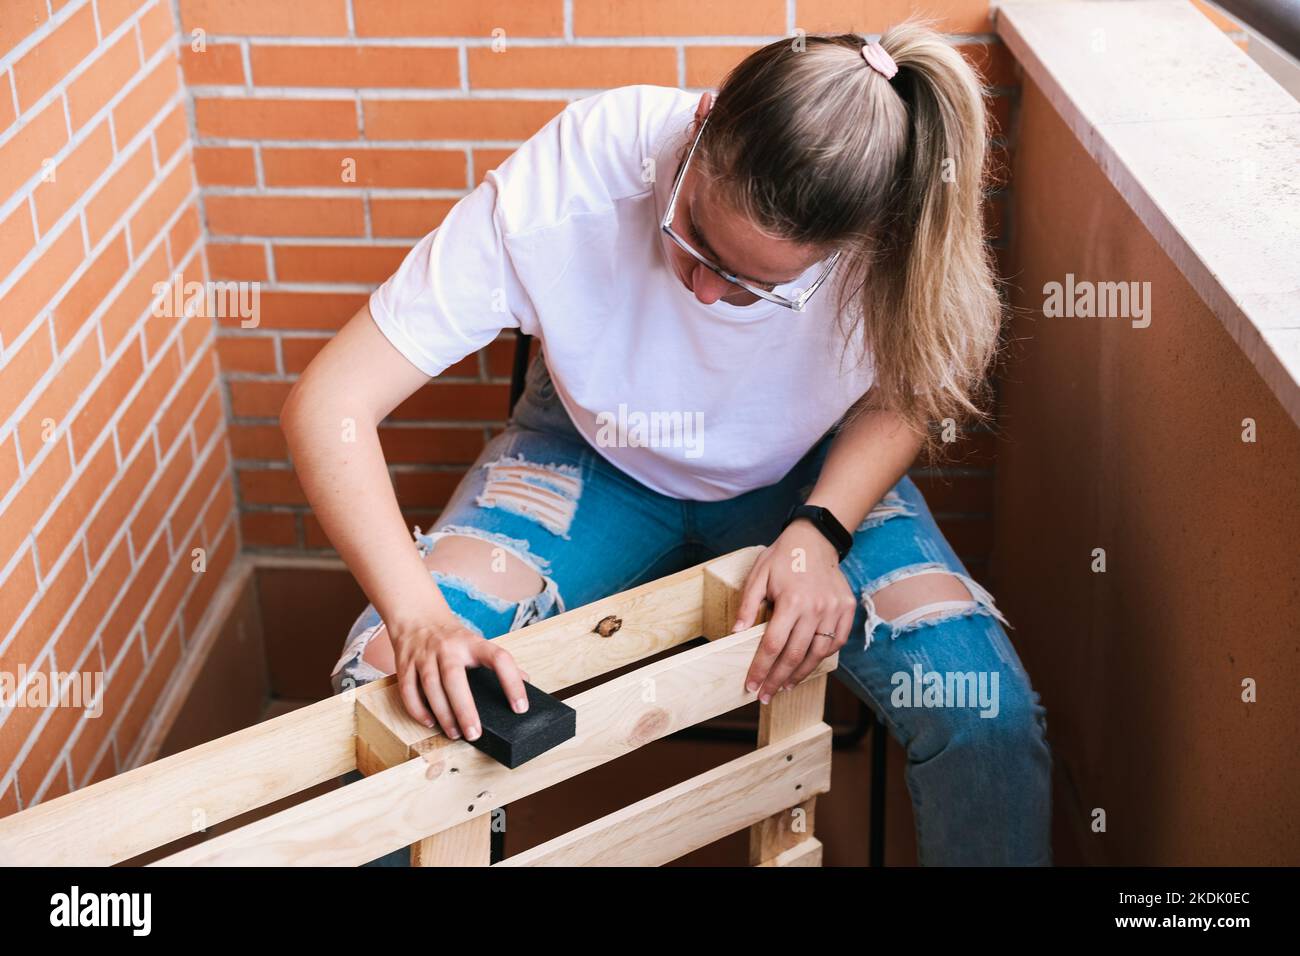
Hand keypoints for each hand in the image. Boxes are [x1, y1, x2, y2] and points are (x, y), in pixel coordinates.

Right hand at [388, 619, 528, 739]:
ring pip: (431, 687)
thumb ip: (498, 662)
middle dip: (465, 709)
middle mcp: (448, 648)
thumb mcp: (478, 643)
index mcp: (473, 643)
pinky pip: (409, 691)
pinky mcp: (405, 665)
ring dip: (443, 714)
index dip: (512, 683)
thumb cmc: (453, 637)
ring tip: (456, 734)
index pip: (499, 659)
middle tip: (475, 733)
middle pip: (454, 678)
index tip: (520, 707)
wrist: (417, 616)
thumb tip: (526, 681)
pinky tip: (431, 723)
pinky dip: (418, 710)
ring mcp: (424, 656)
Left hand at [731, 520, 855, 702]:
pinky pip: (837, 642)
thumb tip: (736, 634)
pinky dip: (823, 656)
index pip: (772, 645)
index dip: (761, 669)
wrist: (815, 539)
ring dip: (800, 674)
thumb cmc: (783, 557)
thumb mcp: (758, 576)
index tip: (752, 685)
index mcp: (792, 601)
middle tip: (766, 695)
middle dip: (778, 679)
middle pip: (795, 655)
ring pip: (818, 653)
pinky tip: (809, 665)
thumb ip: (747, 606)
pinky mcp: (847, 609)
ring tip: (786, 685)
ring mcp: (835, 609)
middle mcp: (816, 608)